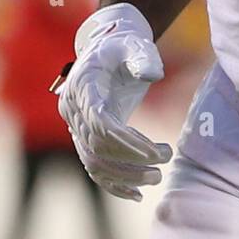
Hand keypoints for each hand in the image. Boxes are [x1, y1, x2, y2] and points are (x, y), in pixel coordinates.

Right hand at [55, 4, 171, 201]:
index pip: (100, 122)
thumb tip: (153, 75)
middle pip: (97, 146)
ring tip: (158, 177)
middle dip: (131, 160)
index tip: (153, 152)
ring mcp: (76, 126)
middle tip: (165, 159)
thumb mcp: (135, 44)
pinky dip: (114, 184)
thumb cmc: (124, 46)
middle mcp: (73, 109)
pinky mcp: (84, 137)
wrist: (107, 50)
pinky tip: (138, 194)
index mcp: (83, 86)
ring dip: (126, 175)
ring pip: (94, 162)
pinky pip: (93, 168)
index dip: (125, 141)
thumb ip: (143, 57)